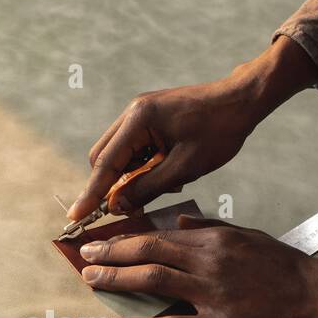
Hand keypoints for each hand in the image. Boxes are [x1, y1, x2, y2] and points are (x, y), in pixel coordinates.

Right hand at [67, 36, 317, 221]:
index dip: (91, 194)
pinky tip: (170, 172)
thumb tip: (116, 205)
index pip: (105, 164)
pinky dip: (145, 166)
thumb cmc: (219, 131)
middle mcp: (133, 113)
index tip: (75, 216)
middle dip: (112, 185)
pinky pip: (135, 149)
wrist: (243, 101)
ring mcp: (141, 114)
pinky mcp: (151, 119)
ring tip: (168, 182)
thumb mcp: (184, 167)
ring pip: (120, 155)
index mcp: (139, 119)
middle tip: (131, 207)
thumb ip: (147, 188)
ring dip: (133, 176)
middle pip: (104, 158)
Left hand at [79, 217, 317, 317]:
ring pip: (153, 281)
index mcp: (213, 239)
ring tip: (91, 280)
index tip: (101, 242)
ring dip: (117, 280)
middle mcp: (207, 262)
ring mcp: (211, 293)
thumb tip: (181, 219)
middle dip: (111, 255)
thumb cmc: (287, 267)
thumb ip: (212, 227)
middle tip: (84, 257)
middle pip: (148, 253)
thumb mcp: (249, 235)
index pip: (158, 235)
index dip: (124, 239)